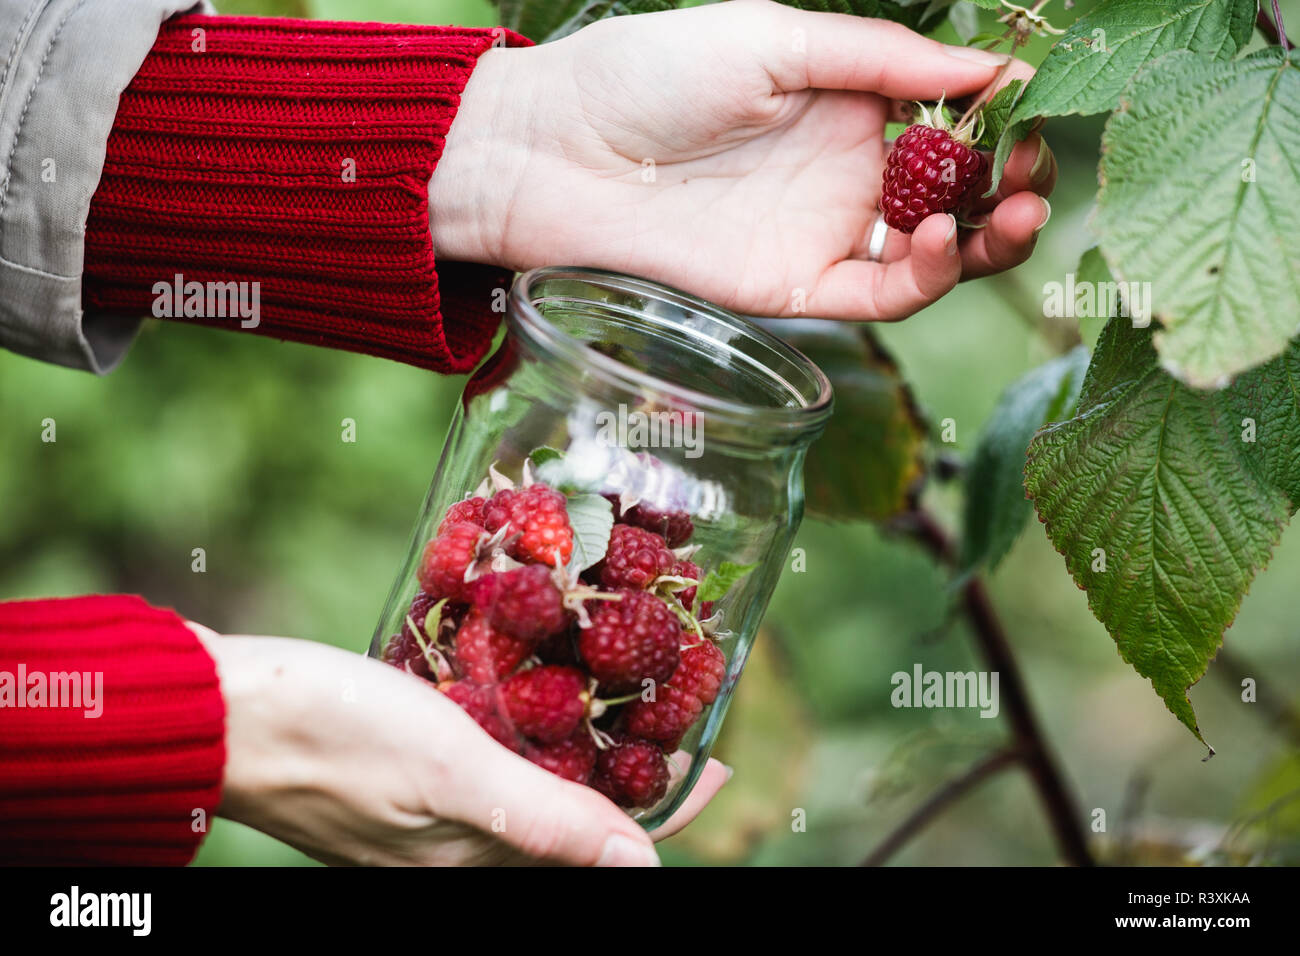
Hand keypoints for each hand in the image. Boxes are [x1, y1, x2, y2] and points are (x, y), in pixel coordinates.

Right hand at [190, 626, 728, 865]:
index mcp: (478, 860)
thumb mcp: (452, 773)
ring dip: (582, 747)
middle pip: (575, 816)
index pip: (604, 846)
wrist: (222, 712)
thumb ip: (545, 822)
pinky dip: (524, 728)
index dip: (668, 808)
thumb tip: (643, 870)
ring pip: (533, 784)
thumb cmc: (334, 737)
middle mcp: (461, 846)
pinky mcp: (404, 776)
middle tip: (679, 712)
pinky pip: (486, 760)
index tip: (721, 765)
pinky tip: (532, 687)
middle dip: (632, 772)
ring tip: (622, 692)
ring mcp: (430, 812)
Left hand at [432, 0, 1054, 321]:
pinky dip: (925, 277)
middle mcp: (847, 175)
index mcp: (846, 105)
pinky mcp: (795, 289)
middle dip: (1011, 186)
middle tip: (1036, 173)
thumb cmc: (649, 73)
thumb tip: (989, 67)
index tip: (1038, 104)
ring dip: (989, 239)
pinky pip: (881, 296)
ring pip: (935, 254)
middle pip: (958, 195)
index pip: (952, 121)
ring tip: (1015, 210)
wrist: (559, 150)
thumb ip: (878, 57)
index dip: (1003, 120)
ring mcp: (824, 235)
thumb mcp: (774, 35)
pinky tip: (940, 243)